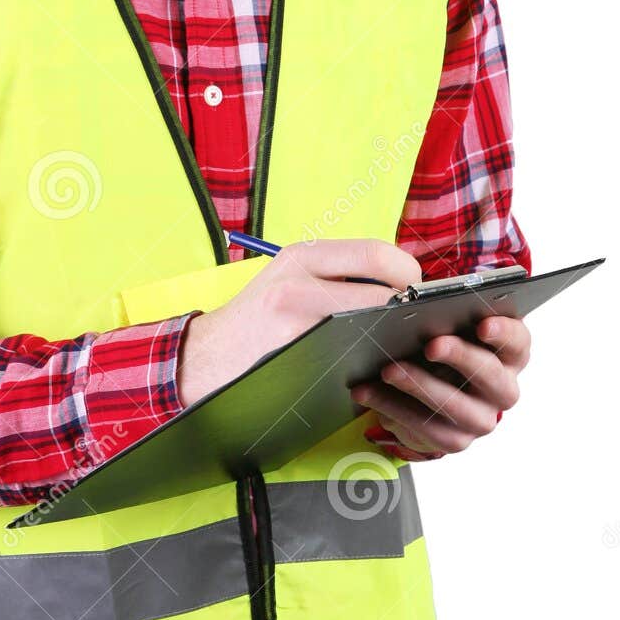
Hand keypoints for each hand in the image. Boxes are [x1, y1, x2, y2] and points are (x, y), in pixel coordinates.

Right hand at [177, 237, 422, 406]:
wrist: (207, 358)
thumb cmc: (259, 317)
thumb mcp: (290, 276)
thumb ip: (339, 273)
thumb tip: (405, 281)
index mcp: (301, 255)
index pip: (377, 252)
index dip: (407, 272)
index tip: (413, 288)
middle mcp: (298, 284)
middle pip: (383, 292)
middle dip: (407, 310)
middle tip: (410, 322)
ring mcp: (296, 325)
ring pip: (373, 328)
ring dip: (390, 338)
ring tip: (388, 343)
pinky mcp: (296, 361)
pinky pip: (352, 360)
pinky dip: (367, 363)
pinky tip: (363, 366)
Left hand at [350, 313, 531, 454]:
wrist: (432, 387)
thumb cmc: (442, 344)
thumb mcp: (450, 328)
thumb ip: (446, 317)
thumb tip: (418, 309)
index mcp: (510, 354)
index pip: (517, 341)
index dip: (503, 332)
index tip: (483, 324)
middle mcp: (503, 389)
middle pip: (489, 374)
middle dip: (459, 357)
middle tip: (432, 344)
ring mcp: (482, 418)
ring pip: (456, 406)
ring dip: (419, 386)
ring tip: (387, 370)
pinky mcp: (456, 440)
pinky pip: (426, 428)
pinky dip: (392, 408)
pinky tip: (367, 392)